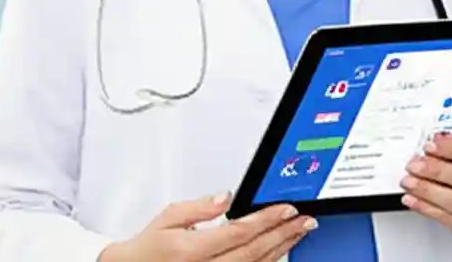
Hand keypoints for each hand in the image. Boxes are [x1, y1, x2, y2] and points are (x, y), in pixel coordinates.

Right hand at [98, 192, 317, 261]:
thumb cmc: (147, 249)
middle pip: (254, 252)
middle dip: (282, 233)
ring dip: (281, 249)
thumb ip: (198, 208)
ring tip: (297, 233)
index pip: (239, 232)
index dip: (267, 219)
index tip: (286, 209)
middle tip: (303, 220)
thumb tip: (224, 197)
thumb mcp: (167, 218)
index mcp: (191, 250)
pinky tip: (277, 253)